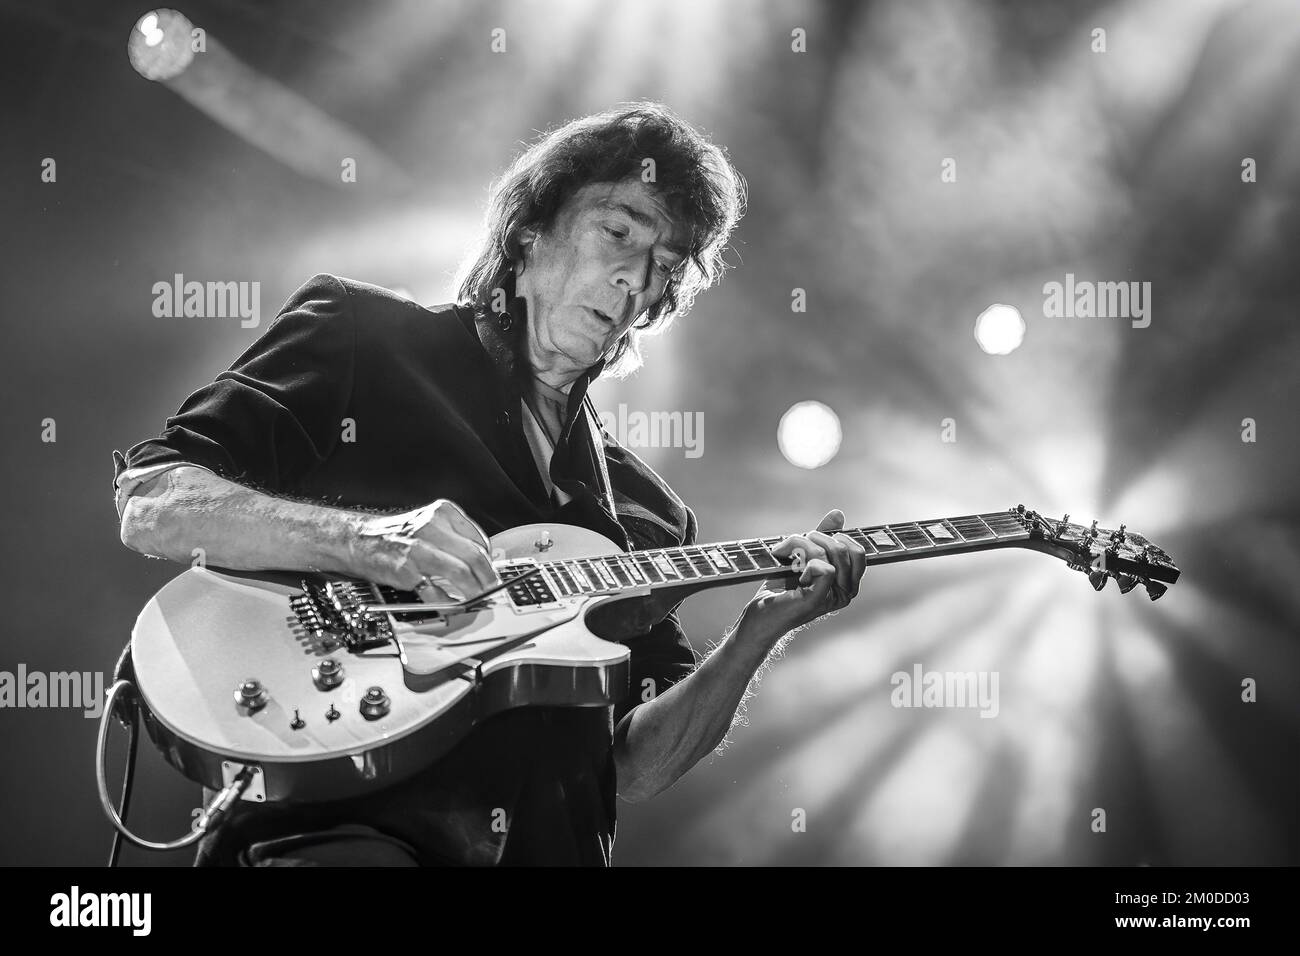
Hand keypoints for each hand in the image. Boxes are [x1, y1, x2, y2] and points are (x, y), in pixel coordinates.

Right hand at [353, 499, 499, 600]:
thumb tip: (479, 562)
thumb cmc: (395, 534)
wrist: (358, 539)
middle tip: (491, 589)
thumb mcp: (428, 522)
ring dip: (474, 591)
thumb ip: (453, 537)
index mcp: (442, 513)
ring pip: (461, 573)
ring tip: (477, 598)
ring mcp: (419, 549)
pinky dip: (448, 602)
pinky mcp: (407, 571)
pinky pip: (436, 591)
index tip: (491, 573)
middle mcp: (432, 527)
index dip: (489, 561)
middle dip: (488, 577)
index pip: (479, 539)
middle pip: (474, 556)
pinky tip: (452, 605)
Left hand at [742, 509, 866, 634]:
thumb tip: (838, 514)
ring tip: (784, 551)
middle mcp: (845, 593)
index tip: (814, 537)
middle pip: (843, 549)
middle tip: (795, 542)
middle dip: (817, 537)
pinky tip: (790, 568)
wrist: (760, 614)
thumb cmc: (781, 587)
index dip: (838, 537)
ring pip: (829, 554)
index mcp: (847, 584)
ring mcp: (832, 599)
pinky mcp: (817, 601)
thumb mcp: (804, 556)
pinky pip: (824, 569)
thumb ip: (823, 537)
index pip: (858, 552)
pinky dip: (803, 560)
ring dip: (802, 544)